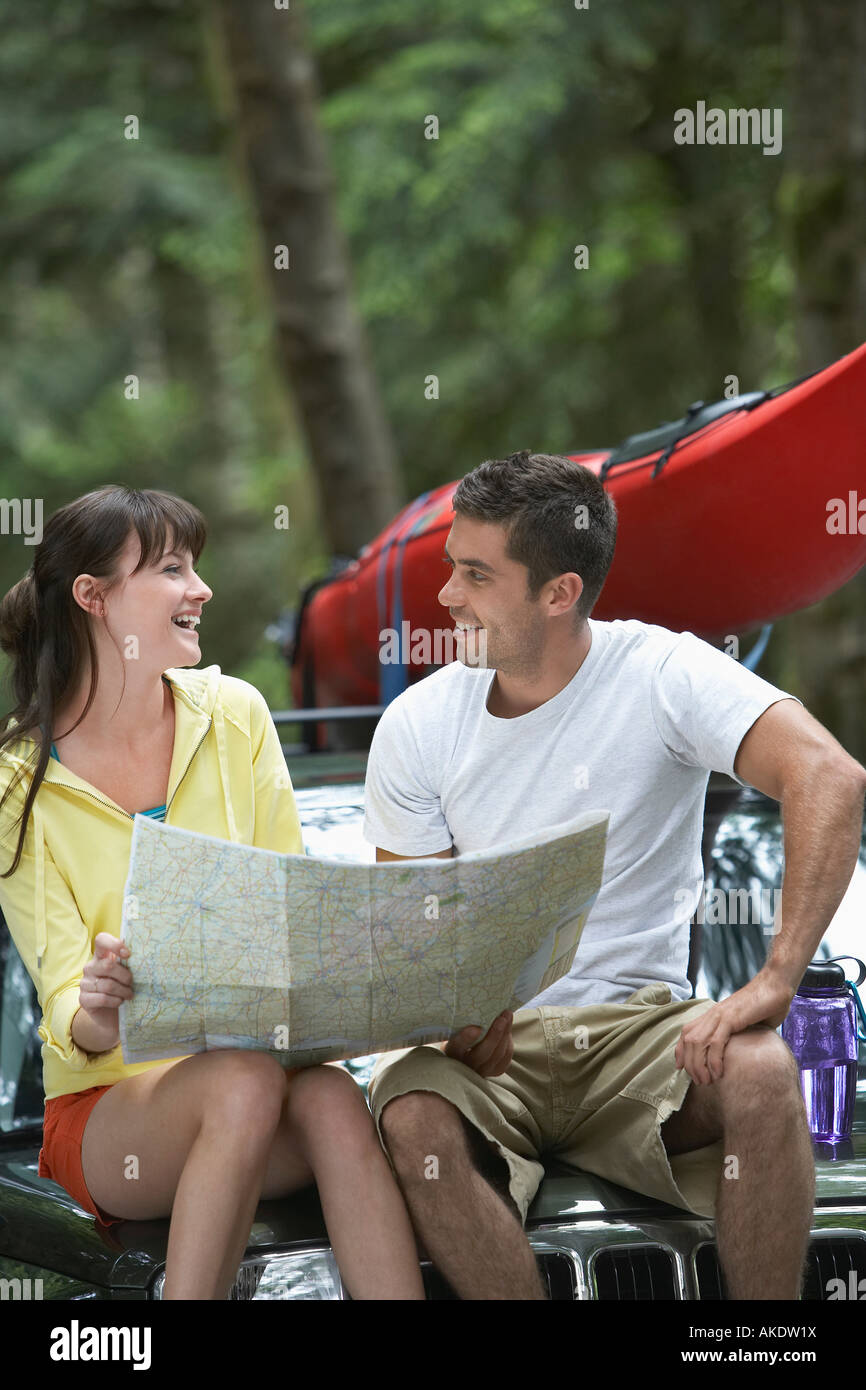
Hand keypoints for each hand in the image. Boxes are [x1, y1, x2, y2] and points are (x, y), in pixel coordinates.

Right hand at [79, 932, 133, 1023]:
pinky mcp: (84, 999)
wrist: (111, 1014)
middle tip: (132, 983)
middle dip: (125, 976)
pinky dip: (115, 1001)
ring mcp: (85, 983)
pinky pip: (103, 998)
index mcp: (101, 956)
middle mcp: (90, 967)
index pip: (101, 940)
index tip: (128, 954)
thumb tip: (145, 952)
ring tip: (129, 995)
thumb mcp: (126, 973)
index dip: (114, 944)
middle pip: (108, 966)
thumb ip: (129, 962)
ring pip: (107, 984)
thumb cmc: (122, 988)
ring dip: (123, 991)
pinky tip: (119, 1002)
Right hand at [443, 1010, 513, 1076]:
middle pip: (481, 1054)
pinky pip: (505, 1058)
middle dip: (494, 1036)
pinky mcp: (495, 1071)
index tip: (476, 1028)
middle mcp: (465, 1065)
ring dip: (504, 1035)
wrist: (465, 1053)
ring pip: (496, 1056)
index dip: (466, 1039)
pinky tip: (507, 1029)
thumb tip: (478, 1003)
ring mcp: (481, 1070)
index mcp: (451, 1053)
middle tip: (501, 1018)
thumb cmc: (458, 1033)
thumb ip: (462, 1021)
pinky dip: (508, 1042)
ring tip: (508, 1016)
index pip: (457, 1047)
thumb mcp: (454, 1028)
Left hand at [674, 969, 794, 1085]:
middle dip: (690, 1064)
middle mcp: (713, 1014)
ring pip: (697, 1042)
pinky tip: (718, 1072)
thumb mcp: (749, 1023)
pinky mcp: (731, 1018)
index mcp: (714, 1014)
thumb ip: (741, 1036)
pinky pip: (716, 1041)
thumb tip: (744, 1053)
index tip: (681, 1068)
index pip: (687, 1032)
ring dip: (699, 1065)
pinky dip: (714, 1059)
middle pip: (688, 1040)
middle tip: (699, 1082)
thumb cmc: (766, 1005)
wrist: (776, 985)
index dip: (680, 1051)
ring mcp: (720, 1015)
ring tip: (707, 1081)